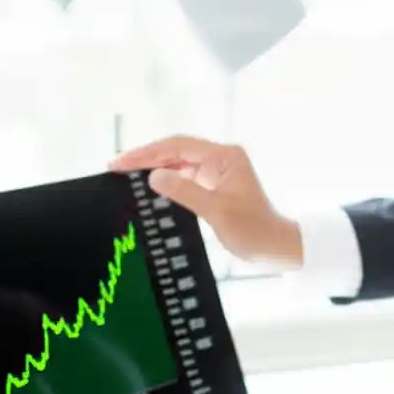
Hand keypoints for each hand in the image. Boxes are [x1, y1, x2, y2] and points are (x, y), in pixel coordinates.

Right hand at [109, 135, 302, 266]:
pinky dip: (168, 180)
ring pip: (179, 163)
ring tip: (126, 175)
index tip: (121, 163)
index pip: (178, 146)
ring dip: (155, 168)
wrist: (277, 247)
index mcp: (225, 157)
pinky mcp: (216, 185)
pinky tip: (151, 188)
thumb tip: (154, 176)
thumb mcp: (216, 211)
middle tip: (116, 167)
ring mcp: (219, 171)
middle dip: (146, 158)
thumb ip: (184, 191)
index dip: (147, 153)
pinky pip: (186, 176)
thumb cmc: (254, 231)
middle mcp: (222, 158)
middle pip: (176, 151)